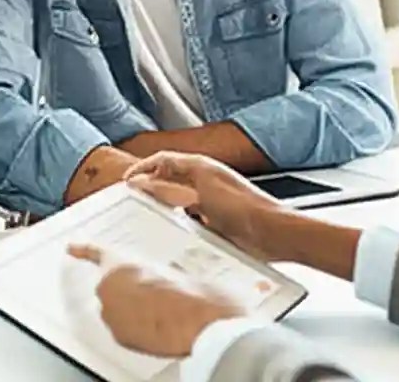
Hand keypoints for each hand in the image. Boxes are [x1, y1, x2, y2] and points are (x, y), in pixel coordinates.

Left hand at [67, 243, 244, 356]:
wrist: (187, 315)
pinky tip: (157, 327)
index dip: (83, 249)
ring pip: (118, 312)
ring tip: (161, 311)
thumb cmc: (181, 288)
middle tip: (153, 293)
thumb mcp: (168, 268)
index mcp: (117, 262)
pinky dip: (137, 330)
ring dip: (134, 312)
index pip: (94, 252)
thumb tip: (158, 280)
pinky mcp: (118, 335)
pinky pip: (125, 330)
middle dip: (128, 292)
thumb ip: (152, 271)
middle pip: (112, 289)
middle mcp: (107, 287)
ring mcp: (110, 313)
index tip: (71, 247)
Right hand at [125, 152, 285, 260]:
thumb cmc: (245, 206)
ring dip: (162, 210)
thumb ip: (171, 179)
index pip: (164, 161)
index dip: (143, 169)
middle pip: (168, 182)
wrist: (272, 233)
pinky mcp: (215, 226)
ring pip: (176, 204)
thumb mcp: (202, 184)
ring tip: (146, 219)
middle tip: (130, 201)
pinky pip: (188, 224)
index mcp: (201, 168)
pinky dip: (177, 228)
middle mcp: (204, 184)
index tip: (126, 182)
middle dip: (149, 189)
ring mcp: (209, 206)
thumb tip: (143, 178)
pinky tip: (172, 237)